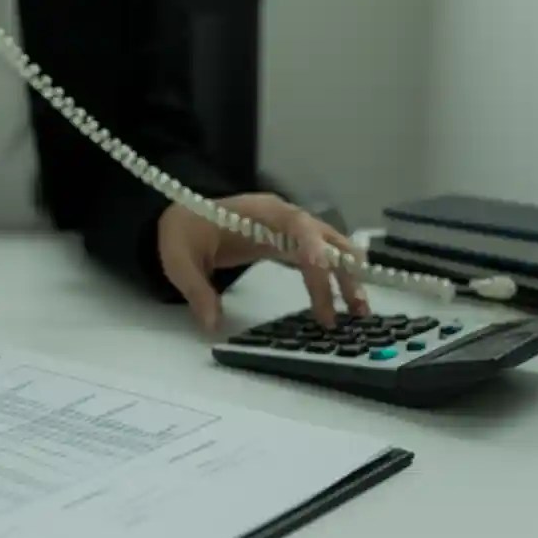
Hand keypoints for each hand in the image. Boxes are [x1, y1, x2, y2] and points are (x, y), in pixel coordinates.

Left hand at [157, 193, 370, 331]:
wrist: (179, 217)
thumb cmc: (181, 233)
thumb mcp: (179, 261)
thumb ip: (197, 290)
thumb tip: (212, 324)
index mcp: (261, 213)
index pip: (303, 236)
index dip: (318, 269)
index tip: (325, 307)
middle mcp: (283, 215)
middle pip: (327, 240)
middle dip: (346, 273)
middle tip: (358, 310)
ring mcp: (287, 226)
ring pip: (330, 246)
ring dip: (347, 274)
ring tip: (358, 310)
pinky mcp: (286, 239)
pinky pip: (318, 254)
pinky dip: (333, 274)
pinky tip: (340, 300)